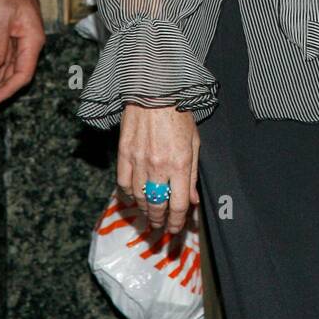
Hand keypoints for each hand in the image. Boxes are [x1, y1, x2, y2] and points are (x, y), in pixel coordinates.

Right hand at [117, 104, 200, 235]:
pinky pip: (124, 184)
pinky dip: (129, 194)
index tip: (177, 228)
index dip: (178, 221)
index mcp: (180, 164)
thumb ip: (192, 174)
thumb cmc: (178, 112)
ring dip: (145, 210)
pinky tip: (134, 197)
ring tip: (150, 214)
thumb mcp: (194, 142)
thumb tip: (191, 199)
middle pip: (157, 206)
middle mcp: (158, 166)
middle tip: (161, 226)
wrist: (154, 91)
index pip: (179, 204)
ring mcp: (139, 161)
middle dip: (160, 220)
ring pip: (140, 198)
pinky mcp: (123, 154)